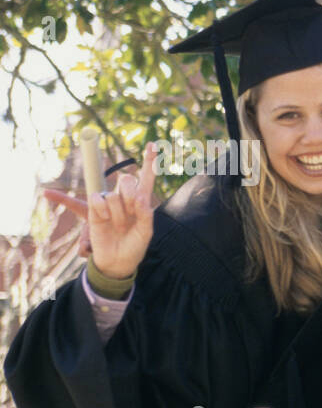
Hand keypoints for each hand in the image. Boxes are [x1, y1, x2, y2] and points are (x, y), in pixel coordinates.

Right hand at [44, 142, 158, 279]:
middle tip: (131, 212)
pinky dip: (100, 209)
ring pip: (112, 195)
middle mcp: (125, 199)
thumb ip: (146, 214)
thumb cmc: (135, 246)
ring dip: (117, 213)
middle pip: (126, 180)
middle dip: (129, 195)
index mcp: (141, 201)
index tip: (151, 145)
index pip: (146, 179)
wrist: (117, 261)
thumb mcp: (146, 232)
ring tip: (118, 226)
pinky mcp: (93, 210)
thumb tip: (138, 198)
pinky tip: (84, 211)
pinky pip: (94, 200)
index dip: (149, 162)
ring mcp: (108, 203)